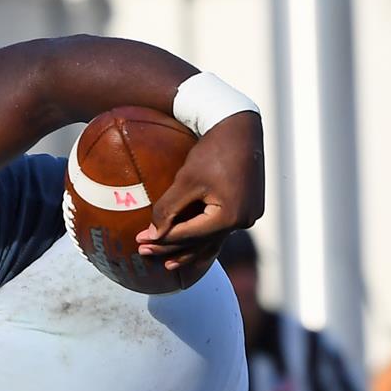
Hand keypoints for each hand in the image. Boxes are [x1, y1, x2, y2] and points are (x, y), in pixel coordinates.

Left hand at [139, 112, 264, 276]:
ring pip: (213, 240)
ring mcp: (249, 217)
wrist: (241, 126)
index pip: (190, 235)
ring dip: (189, 250)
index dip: (164, 239)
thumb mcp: (186, 179)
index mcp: (229, 216)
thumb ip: (169, 209)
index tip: (141, 242)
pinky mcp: (249, 209)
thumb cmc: (212, 149)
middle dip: (172, 248)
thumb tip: (153, 235)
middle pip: (201, 243)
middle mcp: (243, 221)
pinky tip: (194, 248)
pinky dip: (205, 238)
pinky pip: (222, 230)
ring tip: (168, 264)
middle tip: (145, 252)